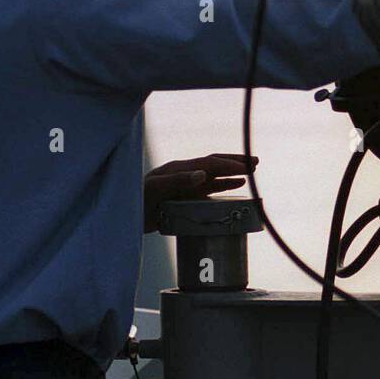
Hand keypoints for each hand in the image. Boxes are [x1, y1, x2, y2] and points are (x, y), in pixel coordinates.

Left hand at [143, 153, 258, 232]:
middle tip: (256, 162)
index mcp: (178, 168)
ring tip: (252, 171)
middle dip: (235, 163)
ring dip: (233, 173)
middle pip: (215, 165)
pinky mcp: (186, 198)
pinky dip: (225, 187)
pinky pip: (210, 190)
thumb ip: (177, 180)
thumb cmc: (135, 200)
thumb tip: (203, 174)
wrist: (123, 217)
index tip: (246, 168)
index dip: (228, 164)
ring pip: (215, 176)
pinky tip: (237, 186)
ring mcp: (186, 185)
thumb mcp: (154, 189)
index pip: (208, 164)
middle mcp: (185, 174)